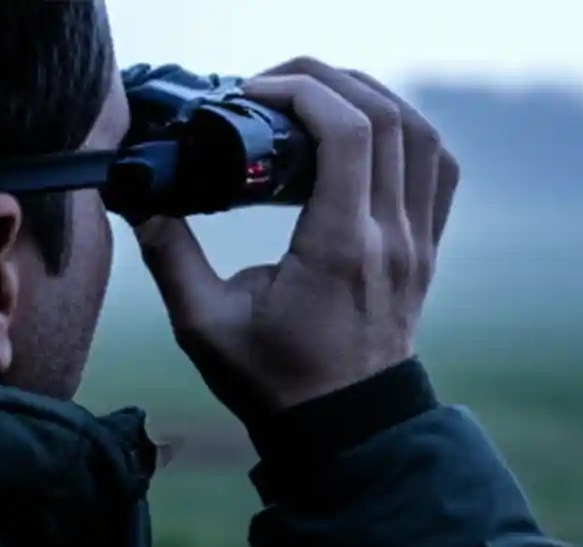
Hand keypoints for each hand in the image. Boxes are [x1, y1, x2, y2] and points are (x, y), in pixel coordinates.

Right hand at [136, 57, 459, 420]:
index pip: (347, 133)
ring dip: (374, 99)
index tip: (255, 94)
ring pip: (423, 137)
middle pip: (387, 117)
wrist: (342, 430)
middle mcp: (390, 237)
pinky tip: (369, 138)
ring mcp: (416, 244)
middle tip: (277, 86)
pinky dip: (410, 137)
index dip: (301, 92)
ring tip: (320, 99)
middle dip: (329, 81)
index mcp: (340, 247)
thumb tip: (142, 204)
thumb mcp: (205, 326)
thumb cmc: (276, 384)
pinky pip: (440, 173)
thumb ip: (170, 257)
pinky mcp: (425, 253)